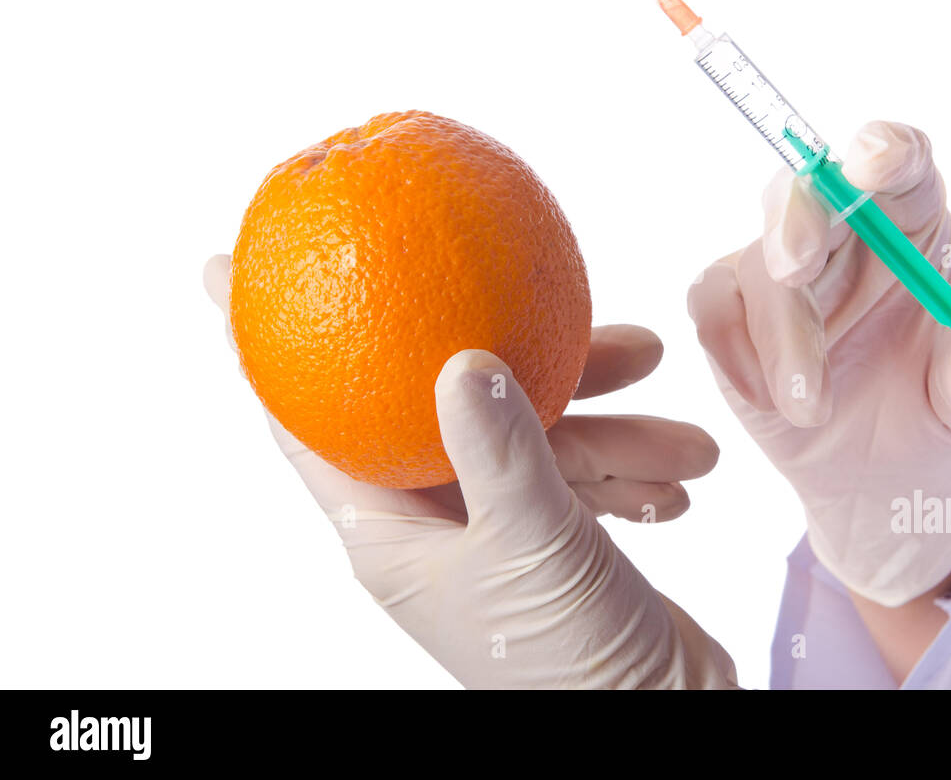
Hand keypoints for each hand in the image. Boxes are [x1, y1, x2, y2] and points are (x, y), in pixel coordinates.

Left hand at [205, 254, 735, 687]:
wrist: (659, 723)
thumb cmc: (567, 665)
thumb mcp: (530, 546)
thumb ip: (500, 449)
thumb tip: (463, 359)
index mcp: (389, 534)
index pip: (305, 422)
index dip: (262, 346)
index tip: (222, 271)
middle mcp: (433, 524)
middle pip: (448, 405)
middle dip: (525, 363)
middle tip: (535, 284)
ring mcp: (494, 528)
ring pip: (537, 437)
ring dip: (615, 435)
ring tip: (685, 443)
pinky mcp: (554, 538)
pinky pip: (584, 478)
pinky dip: (629, 475)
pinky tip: (677, 482)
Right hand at [687, 121, 950, 606]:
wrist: (878, 474)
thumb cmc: (929, 415)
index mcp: (914, 225)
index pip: (903, 164)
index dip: (887, 151)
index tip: (874, 158)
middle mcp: (847, 232)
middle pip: (810, 189)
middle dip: (797, 220)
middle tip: (795, 269)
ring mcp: (785, 266)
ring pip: (759, 263)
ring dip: (780, 334)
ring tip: (811, 408)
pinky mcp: (736, 306)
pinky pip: (713, 304)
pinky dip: (732, 350)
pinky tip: (764, 398)